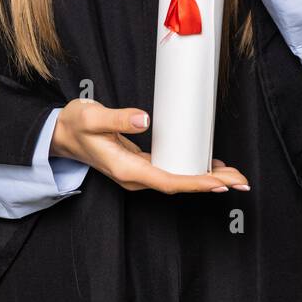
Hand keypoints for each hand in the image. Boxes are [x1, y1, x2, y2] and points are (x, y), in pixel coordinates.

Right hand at [51, 100, 249, 193]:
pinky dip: (192, 171)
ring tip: (234, 176)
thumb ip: (117, 119)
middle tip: (242, 181)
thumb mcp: (91, 116)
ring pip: (178, 180)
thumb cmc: (74, 125)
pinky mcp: (141, 166)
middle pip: (179, 184)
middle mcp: (134, 177)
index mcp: (125, 169)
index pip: (168, 180)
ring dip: (206, 179)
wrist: (60, 134)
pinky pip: (172, 172)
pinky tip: (209, 167)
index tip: (220, 183)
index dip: (195, 182)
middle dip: (211, 183)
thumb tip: (144, 120)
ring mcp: (138, 173)